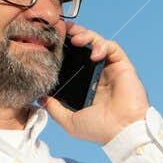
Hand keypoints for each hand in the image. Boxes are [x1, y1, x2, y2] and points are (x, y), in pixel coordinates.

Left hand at [41, 24, 149, 143]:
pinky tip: (94, 54)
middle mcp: (98, 75)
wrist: (122, 131)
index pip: (73, 61)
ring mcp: (110, 69)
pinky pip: (112, 48)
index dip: (63, 50)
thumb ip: (54, 109)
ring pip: (97, 43)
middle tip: (62, 31)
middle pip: (84, 47)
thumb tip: (40, 98)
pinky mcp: (123, 66)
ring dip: (86, 35)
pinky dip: (102, 45)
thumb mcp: (69, 121)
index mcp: (86, 85)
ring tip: (76, 39)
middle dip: (73, 35)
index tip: (51, 43)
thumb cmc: (99, 130)